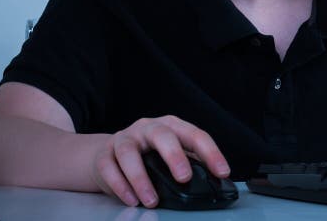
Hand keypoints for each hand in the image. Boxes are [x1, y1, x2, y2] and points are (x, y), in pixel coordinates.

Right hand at [91, 115, 229, 207]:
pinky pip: (109, 167)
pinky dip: (120, 185)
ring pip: (130, 153)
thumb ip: (189, 163)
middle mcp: (148, 128)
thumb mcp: (171, 153)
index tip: (222, 171)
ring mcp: (125, 138)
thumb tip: (212, 181)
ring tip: (152, 200)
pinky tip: (131, 199)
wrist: (109, 153)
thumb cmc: (148, 154)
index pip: (194, 135)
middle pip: (162, 135)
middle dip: (174, 156)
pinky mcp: (104, 154)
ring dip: (141, 178)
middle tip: (184, 178)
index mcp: (171, 126)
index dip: (211, 153)